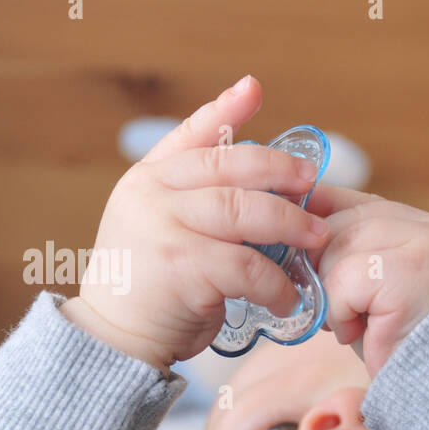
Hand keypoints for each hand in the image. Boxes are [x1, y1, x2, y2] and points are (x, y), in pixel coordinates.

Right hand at [61, 75, 328, 373]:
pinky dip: (275, 283)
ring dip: (290, 225)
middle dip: (279, 171)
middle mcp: (152, 194)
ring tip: (315, 239)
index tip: (254, 89)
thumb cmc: (148, 288)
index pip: (191, 134)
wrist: (113, 340)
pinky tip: (286, 296)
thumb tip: (264, 182)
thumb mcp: (160, 228)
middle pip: (231, 167)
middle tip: (311, 184)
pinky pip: (247, 266)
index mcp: (147, 179)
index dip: (225, 110)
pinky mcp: (182, 267)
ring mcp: (165, 228)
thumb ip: (195, 199)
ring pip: (245, 211)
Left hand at [305, 186, 428, 376]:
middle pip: (341, 223)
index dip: (319, 221)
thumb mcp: (370, 294)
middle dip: (319, 265)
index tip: (292, 242)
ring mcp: (427, 247)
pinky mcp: (412, 273)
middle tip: (329, 305)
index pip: (359, 204)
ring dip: (330, 295)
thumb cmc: (403, 350)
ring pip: (337, 248)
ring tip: (353, 323)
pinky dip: (339, 311)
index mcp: (427, 230)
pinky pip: (344, 280)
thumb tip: (296, 233)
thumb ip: (347, 259)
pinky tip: (359, 333)